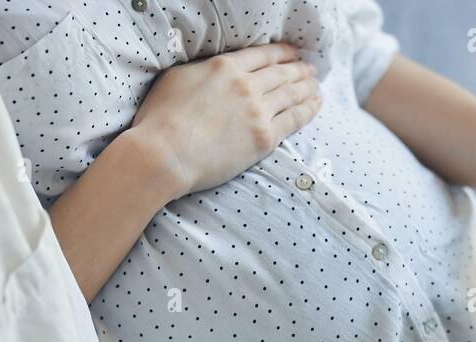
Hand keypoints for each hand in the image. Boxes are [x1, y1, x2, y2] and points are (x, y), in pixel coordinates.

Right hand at [128, 43, 320, 199]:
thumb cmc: (159, 119)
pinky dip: (308, 110)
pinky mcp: (263, 138)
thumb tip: (211, 69)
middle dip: (298, 69)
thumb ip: (202, 70)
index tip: (292, 53)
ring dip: (307, 88)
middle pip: (281, 73)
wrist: (164, 154)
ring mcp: (257, 111)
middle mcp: (246, 85)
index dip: (281, 53)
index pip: (262, 55)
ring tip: (316, 86)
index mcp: (225, 66)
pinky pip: (294, 120)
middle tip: (310, 69)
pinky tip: (316, 104)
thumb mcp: (177, 78)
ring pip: (291, 94)